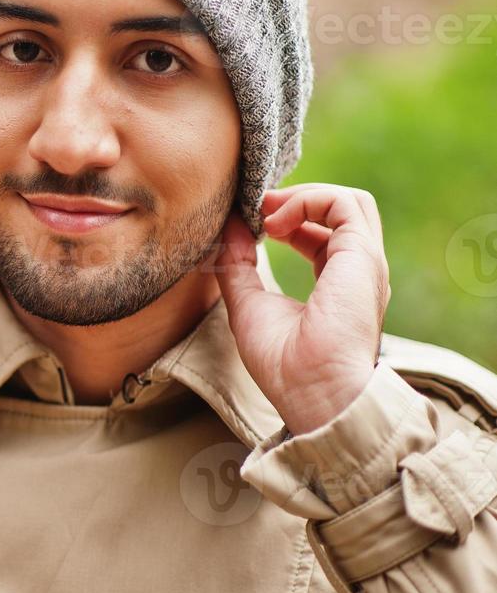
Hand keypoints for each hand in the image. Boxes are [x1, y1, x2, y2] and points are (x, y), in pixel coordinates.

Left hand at [214, 183, 389, 435]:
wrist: (314, 395)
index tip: (252, 222)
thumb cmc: (285, 366)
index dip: (289, 219)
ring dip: (303, 197)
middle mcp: (358, 272)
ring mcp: (364, 264)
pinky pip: (344, 204)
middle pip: (343, 212)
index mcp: (339, 285)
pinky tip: (275, 222)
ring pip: (350, 202)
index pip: (324, 234)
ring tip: (266, 213)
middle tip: (257, 209)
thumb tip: (228, 227)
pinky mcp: (362, 258)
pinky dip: (307, 200)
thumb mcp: (249, 305)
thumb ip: (239, 266)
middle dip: (297, 200)